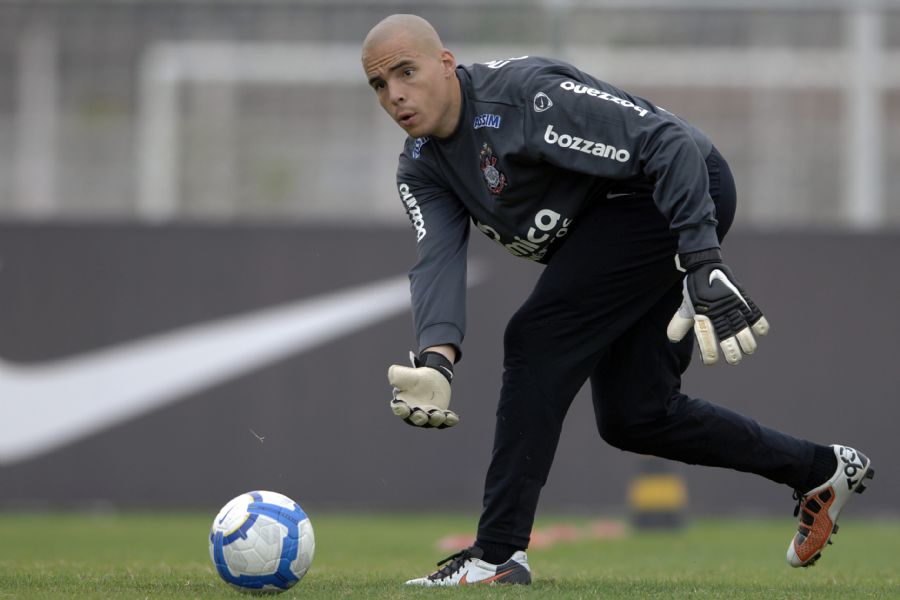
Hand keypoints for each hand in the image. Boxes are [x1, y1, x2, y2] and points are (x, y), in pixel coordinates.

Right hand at [387, 351, 458, 427]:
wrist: (432, 379)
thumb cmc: (416, 379)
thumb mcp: (408, 375)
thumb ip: (399, 375)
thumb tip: (392, 374)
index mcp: (403, 404)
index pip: (400, 409)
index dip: (400, 409)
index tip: (402, 406)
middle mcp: (415, 414)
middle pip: (416, 419)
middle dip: (419, 418)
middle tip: (421, 414)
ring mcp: (428, 416)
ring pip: (431, 421)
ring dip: (435, 419)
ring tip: (439, 414)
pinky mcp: (441, 415)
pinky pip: (446, 421)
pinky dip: (449, 420)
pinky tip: (454, 418)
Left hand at [667, 249, 769, 364]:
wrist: (704, 266)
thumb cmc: (694, 290)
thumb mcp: (685, 307)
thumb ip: (680, 324)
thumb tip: (672, 339)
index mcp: (701, 316)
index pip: (706, 340)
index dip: (709, 354)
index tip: (710, 362)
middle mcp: (717, 313)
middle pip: (728, 340)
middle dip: (732, 354)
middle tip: (734, 360)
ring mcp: (732, 306)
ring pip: (744, 331)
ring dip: (748, 344)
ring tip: (748, 350)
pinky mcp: (742, 298)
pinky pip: (756, 315)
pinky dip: (760, 325)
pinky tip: (760, 333)